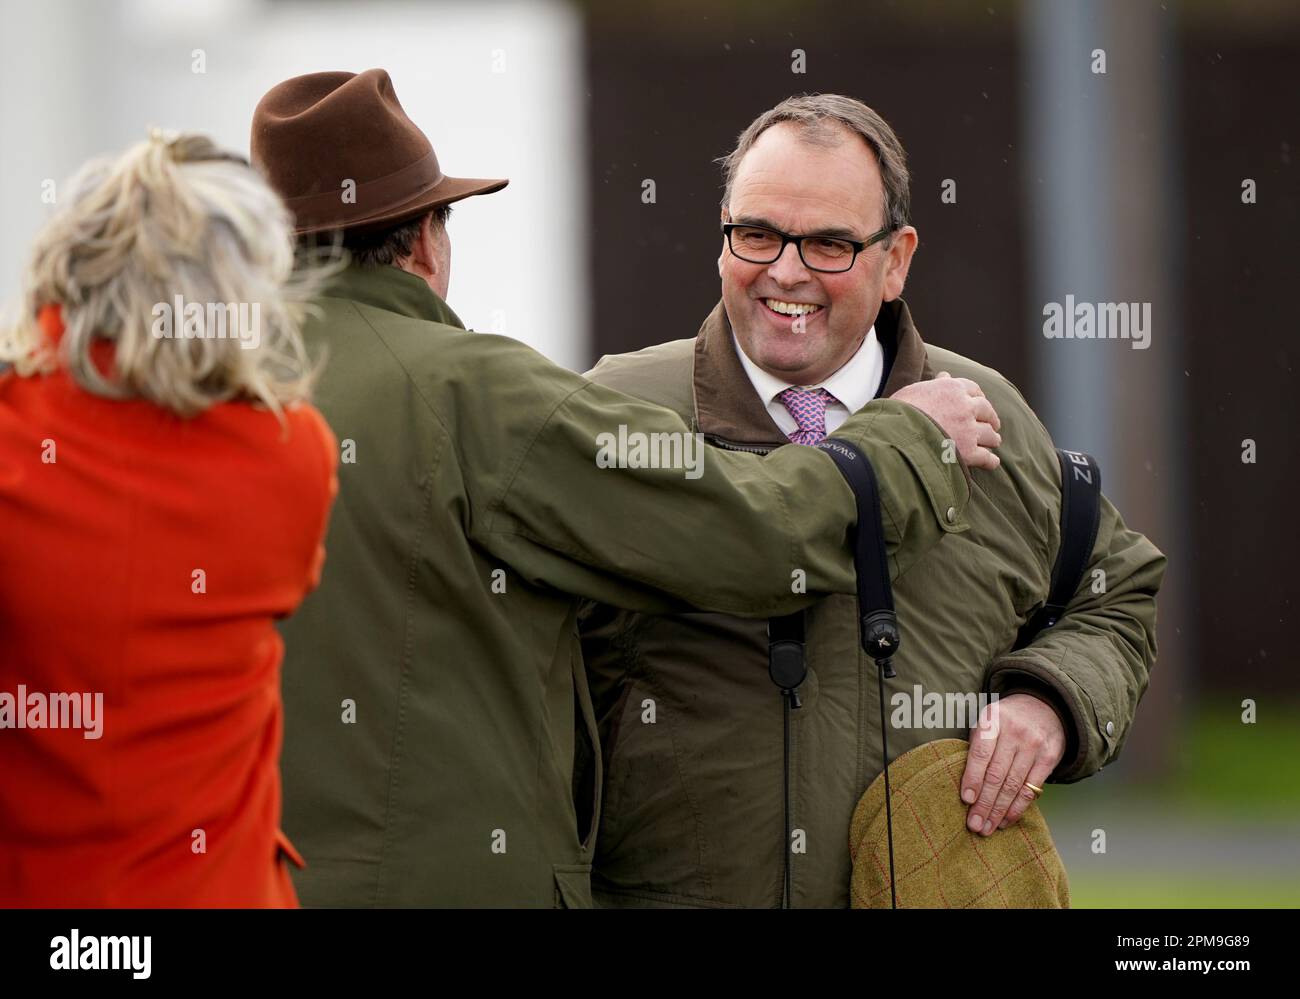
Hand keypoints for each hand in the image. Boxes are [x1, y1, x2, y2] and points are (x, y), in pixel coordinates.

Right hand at [892, 371, 1001, 470]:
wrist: (895, 436)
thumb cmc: (898, 413)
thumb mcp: (913, 391)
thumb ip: (933, 385)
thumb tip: (945, 376)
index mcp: (953, 389)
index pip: (973, 389)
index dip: (978, 397)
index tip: (979, 402)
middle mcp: (965, 407)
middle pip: (987, 411)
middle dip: (990, 418)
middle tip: (992, 424)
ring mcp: (968, 431)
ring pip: (990, 434)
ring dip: (992, 438)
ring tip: (993, 442)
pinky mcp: (968, 453)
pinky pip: (987, 457)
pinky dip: (991, 461)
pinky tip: (992, 462)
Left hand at [960, 693, 1065, 834]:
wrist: (1044, 707)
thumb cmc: (1005, 720)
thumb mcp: (987, 721)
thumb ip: (976, 746)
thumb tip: (964, 785)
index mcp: (993, 720)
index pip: (980, 754)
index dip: (972, 778)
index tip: (966, 800)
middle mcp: (1014, 732)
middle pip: (997, 775)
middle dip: (984, 804)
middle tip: (974, 825)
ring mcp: (1034, 746)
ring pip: (1013, 786)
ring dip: (998, 811)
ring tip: (986, 828)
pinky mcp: (1049, 758)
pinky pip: (1031, 789)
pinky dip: (1017, 808)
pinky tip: (1006, 820)